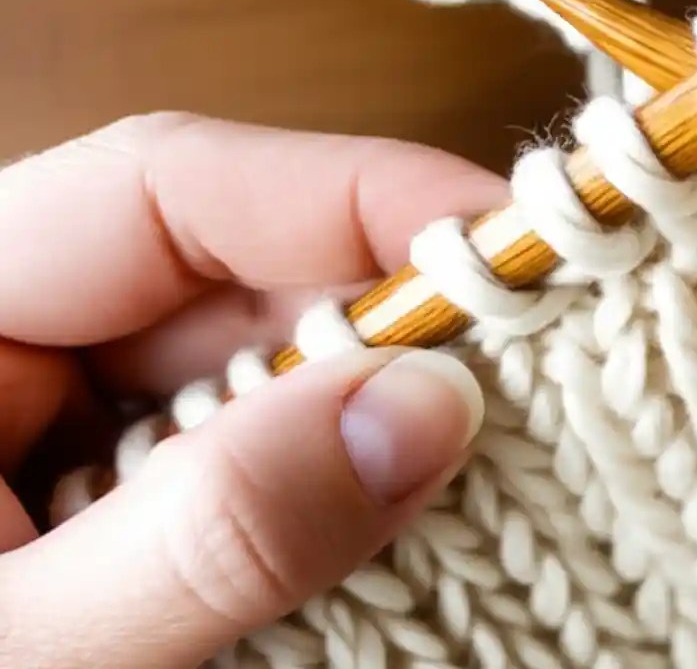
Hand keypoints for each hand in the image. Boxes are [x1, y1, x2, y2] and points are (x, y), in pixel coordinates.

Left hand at [0, 112, 503, 666]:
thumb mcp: (33, 653)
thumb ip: (209, 536)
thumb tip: (422, 410)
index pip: (160, 192)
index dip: (344, 195)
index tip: (501, 244)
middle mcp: (10, 345)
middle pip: (235, 273)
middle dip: (383, 324)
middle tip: (526, 380)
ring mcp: (74, 422)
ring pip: (262, 365)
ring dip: (371, 414)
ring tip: (482, 462)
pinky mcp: (124, 492)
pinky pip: (254, 450)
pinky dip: (333, 485)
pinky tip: (399, 525)